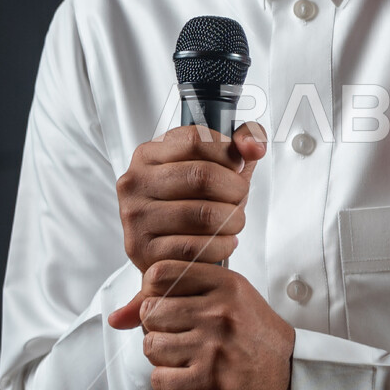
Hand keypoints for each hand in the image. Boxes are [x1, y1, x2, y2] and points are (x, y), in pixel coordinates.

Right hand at [108, 122, 265, 329]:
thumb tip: (254, 147)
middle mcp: (135, 181)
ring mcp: (135, 216)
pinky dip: (222, 246)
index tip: (237, 168)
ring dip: (232, 220)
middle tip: (240, 198)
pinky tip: (225, 242)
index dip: (228, 154)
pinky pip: (195, 249)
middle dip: (235, 189)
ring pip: (203, 215)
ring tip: (234, 221)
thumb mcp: (218, 164)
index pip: (197, 140)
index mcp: (149, 153)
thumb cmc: (195, 200)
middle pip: (203, 176)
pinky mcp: (141, 249)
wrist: (169, 248)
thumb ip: (243, 141)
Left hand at [116, 260, 294, 389]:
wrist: (286, 371)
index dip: (153, 290)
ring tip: (187, 355)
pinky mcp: (209, 379)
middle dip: (158, 326)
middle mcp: (219, 312)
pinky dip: (168, 381)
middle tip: (181, 334)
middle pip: (150, 312)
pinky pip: (159, 379)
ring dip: (163, 355)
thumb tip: (118, 316)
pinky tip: (188, 374)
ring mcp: (213, 346)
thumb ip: (179, 294)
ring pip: (151, 346)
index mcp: (225, 284)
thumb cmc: (254, 332)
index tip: (166, 301)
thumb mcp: (228, 297)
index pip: (160, 273)